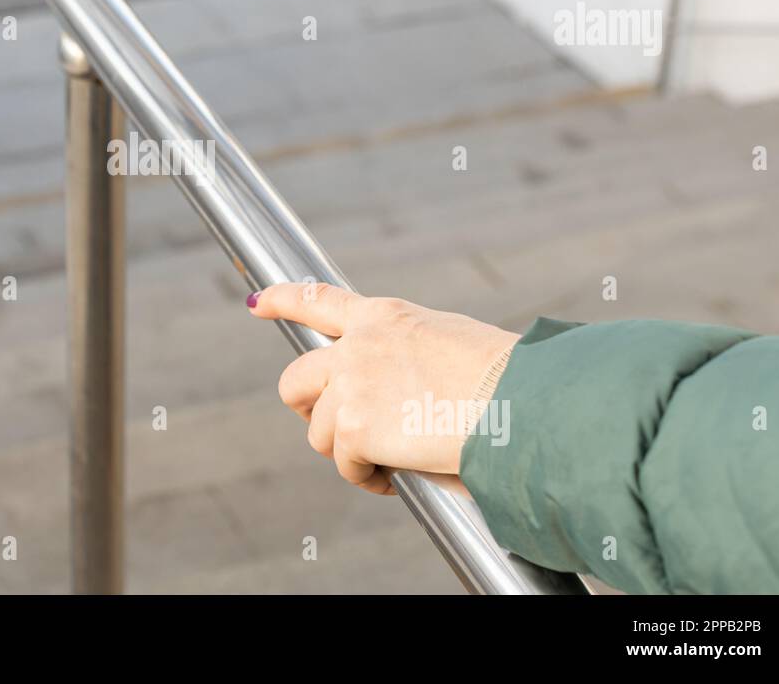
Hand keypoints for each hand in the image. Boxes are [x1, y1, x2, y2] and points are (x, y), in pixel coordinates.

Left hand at [248, 283, 518, 493]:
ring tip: (387, 461)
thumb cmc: (507, 380)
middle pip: (297, 379)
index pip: (318, 300)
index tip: (256, 304)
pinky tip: (393, 477)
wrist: (522, 400)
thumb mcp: (450, 345)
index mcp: (385, 316)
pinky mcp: (354, 427)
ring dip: (348, 451)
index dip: (282, 300)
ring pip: (319, 431)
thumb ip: (407, 360)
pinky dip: (366, 477)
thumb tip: (400, 400)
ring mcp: (351, 384)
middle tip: (340, 432)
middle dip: (308, 408)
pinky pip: (345, 463)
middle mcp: (358, 344)